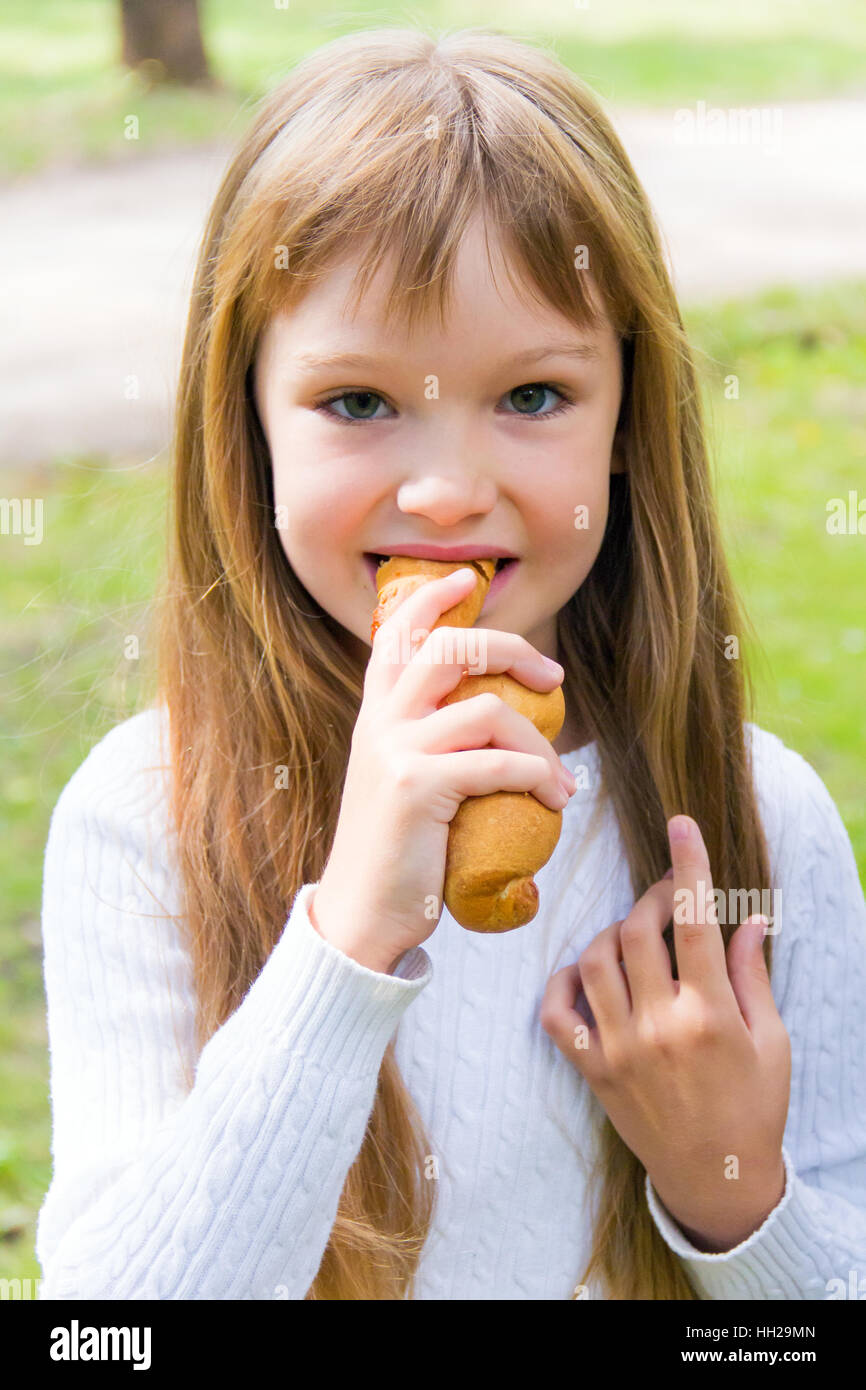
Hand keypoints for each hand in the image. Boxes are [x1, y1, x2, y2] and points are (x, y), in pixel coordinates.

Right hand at [312, 566, 573, 971]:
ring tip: (561, 777)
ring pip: (486, 709)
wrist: (361, 914)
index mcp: (375, 715)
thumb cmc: (397, 853)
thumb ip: (429, 743)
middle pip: (451, 648)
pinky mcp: (416, 788)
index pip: (396, 634)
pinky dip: (537, 775)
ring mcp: (395, 751)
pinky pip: (496, 764)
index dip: (430, 598)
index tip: (466, 580)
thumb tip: (495, 720)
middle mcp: (380, 722)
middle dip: (511, 648)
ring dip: (539, 738)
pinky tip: (553, 798)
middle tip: (551, 675)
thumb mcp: (402, 781)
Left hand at [540, 814, 790, 1250]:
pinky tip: (585, 973)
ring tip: (635, 936)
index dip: (687, 866)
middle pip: (638, 931)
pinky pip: (556, 1013)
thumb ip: (754, 976)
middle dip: (650, 897)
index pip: (695, 922)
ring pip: (595, 960)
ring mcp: (619, 1049)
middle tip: (665, 894)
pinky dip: (562, 983)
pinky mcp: (593, 1070)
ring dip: (612, 933)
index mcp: (711, 1015)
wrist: (716, 1179)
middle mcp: (660, 1026)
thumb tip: (751, 918)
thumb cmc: (754, 1106)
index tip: (681, 825)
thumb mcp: (771, 1041)